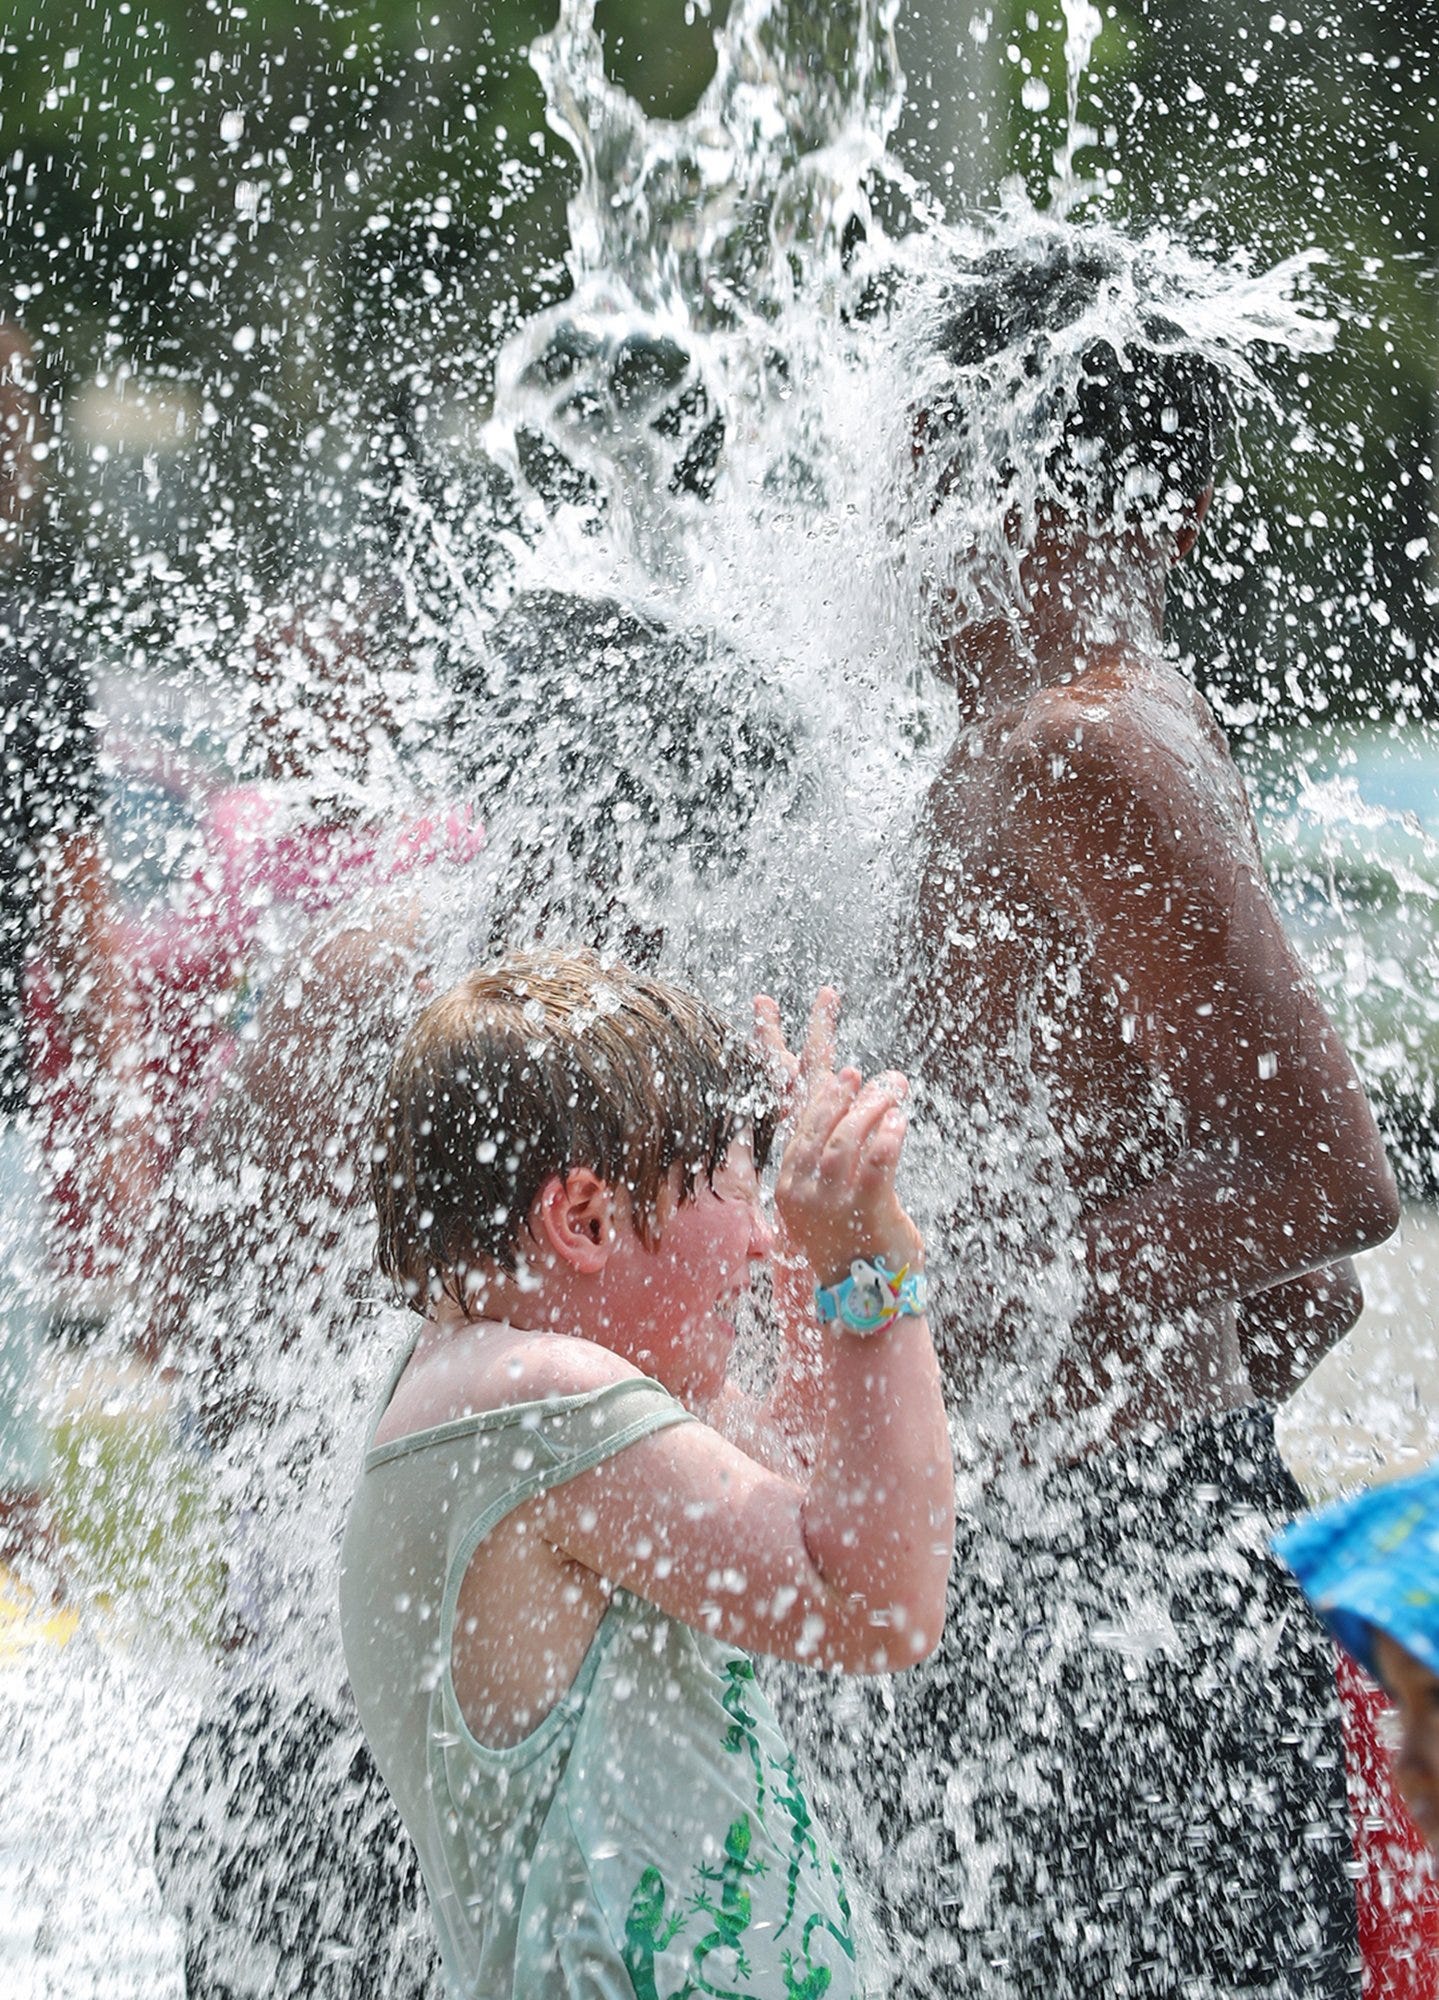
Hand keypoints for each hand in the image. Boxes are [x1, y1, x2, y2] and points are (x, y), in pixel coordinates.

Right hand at [770, 989, 922, 1288]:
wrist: (865, 1298)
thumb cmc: (852, 1243)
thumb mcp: (827, 1203)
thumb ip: (829, 1165)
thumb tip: (848, 1114)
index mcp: (789, 1187)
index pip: (800, 1128)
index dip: (823, 1098)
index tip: (843, 1076)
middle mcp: (802, 1193)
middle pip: (819, 1127)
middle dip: (843, 1095)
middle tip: (865, 1076)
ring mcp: (831, 1203)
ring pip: (846, 1139)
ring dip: (870, 1108)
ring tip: (891, 1090)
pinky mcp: (865, 1211)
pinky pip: (877, 1162)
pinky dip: (890, 1135)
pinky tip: (901, 1121)